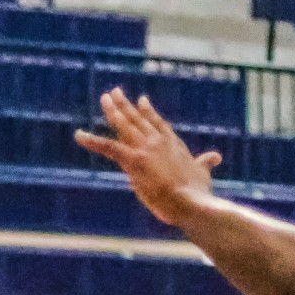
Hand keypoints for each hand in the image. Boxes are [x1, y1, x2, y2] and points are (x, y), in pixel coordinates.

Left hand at [74, 89, 221, 228]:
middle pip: (138, 119)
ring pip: (124, 125)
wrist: (192, 202)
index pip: (158, 124)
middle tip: (114, 92)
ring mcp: (145, 149)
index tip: (141, 100)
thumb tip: (216, 157)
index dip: (148, 112)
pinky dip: (91, 140)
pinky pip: (107, 146)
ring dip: (112, 111)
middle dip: (125, 105)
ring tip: (104, 98)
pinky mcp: (133, 160)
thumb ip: (205, 163)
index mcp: (173, 145)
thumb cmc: (197, 194)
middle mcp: (158, 141)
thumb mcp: (202, 174)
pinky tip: (78, 135)